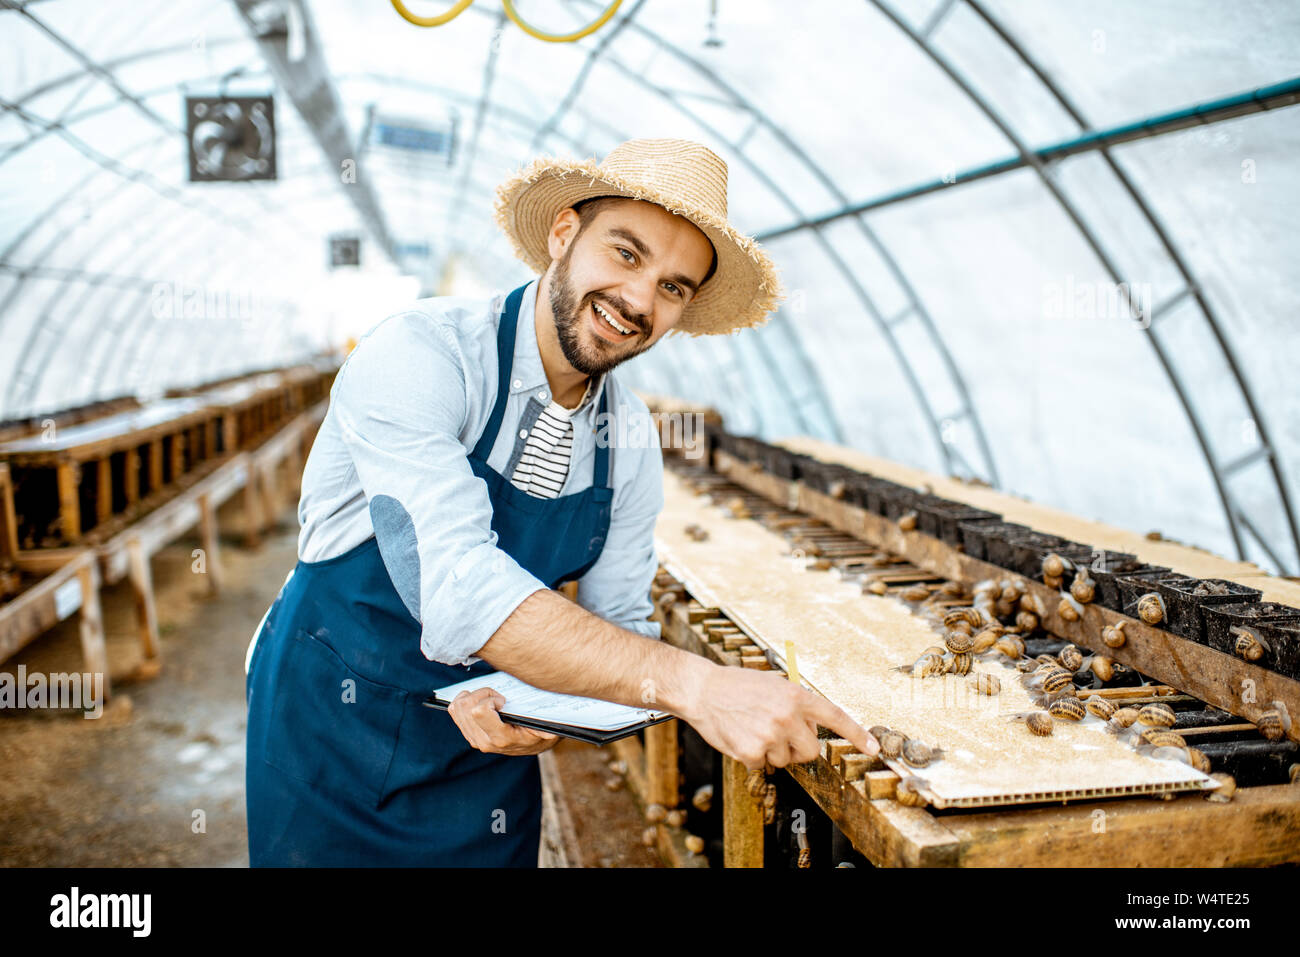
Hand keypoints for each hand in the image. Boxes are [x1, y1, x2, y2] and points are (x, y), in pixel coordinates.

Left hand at [447, 687, 559, 755]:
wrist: (533, 745)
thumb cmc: (540, 732)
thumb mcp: (546, 729)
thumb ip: (544, 730)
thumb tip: (548, 732)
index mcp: (501, 738)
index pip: (478, 711)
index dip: (489, 698)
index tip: (503, 700)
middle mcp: (484, 741)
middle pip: (464, 706)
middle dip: (481, 693)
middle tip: (497, 697)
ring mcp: (474, 739)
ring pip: (457, 708)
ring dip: (472, 697)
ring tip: (489, 699)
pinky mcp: (469, 735)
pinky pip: (455, 712)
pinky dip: (465, 701)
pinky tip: (479, 702)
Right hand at [680, 662, 878, 769]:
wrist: (702, 690)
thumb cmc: (738, 687)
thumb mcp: (775, 685)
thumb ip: (797, 706)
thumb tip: (814, 729)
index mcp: (797, 696)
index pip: (835, 717)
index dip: (857, 734)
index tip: (874, 749)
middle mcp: (788, 716)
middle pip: (811, 750)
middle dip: (798, 747)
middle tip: (776, 732)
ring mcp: (771, 736)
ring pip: (786, 760)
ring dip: (772, 751)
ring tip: (752, 728)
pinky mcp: (753, 752)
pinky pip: (763, 765)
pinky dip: (753, 756)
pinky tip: (740, 736)